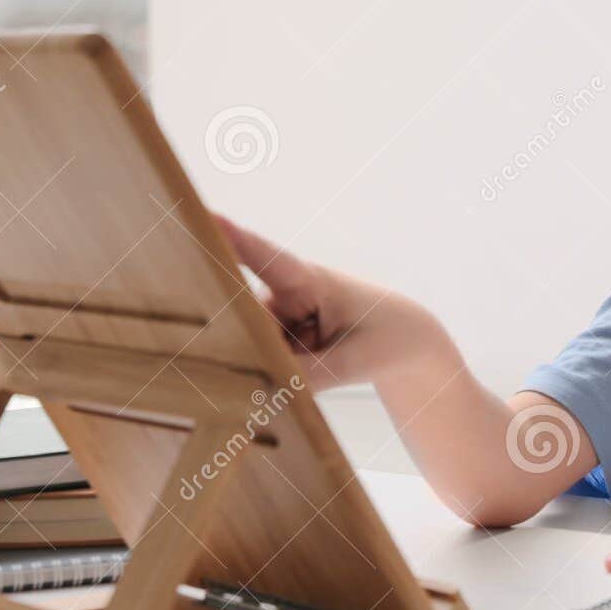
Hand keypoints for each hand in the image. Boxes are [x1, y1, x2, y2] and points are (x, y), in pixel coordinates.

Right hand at [214, 213, 441, 390]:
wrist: (405, 343)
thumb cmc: (387, 338)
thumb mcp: (356, 361)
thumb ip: (308, 377)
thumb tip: (260, 391)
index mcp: (310, 281)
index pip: (266, 259)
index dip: (234, 240)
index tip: (205, 218)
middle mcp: (285, 294)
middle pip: (247, 320)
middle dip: (248, 343)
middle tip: (284, 363)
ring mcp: (278, 317)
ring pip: (253, 347)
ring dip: (269, 364)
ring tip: (311, 369)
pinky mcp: (278, 338)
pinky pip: (263, 361)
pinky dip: (275, 372)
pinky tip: (303, 373)